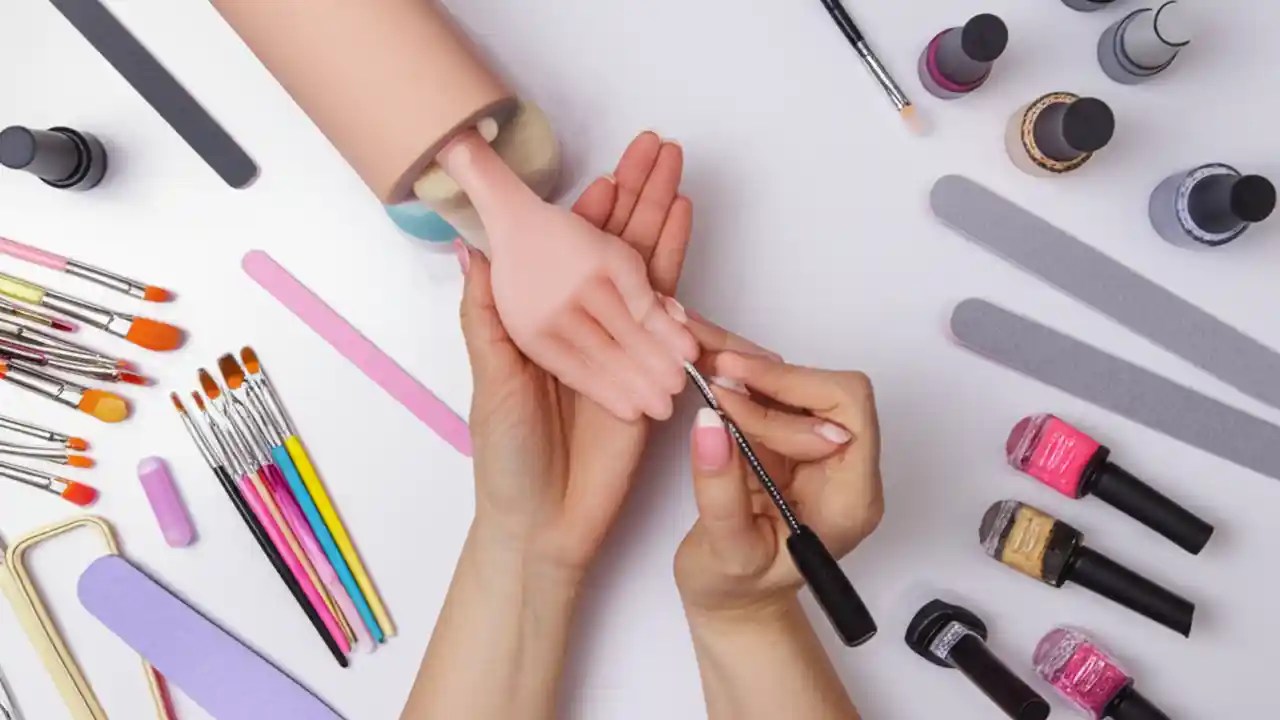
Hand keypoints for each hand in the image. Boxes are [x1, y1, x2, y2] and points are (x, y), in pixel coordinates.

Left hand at [459, 132, 694, 574]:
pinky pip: (669, 325)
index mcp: (542, 326)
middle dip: (637, 201)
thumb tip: (473, 251)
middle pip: (615, 254)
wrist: (545, 526)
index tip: (610, 170)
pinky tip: (690, 243)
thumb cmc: (507, 459)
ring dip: (663, 227)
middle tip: (658, 151)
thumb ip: (487, 318)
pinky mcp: (652, 379)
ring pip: (645, 278)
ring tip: (679, 180)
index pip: (569, 253)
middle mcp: (584, 331)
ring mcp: (621, 353)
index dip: (591, 211)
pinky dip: (680, 283)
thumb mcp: (490, 381)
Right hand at [675, 351, 884, 618]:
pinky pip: (784, 404)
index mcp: (849, 499)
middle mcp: (847, 473)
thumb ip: (720, 491)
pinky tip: (720, 397)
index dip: (794, 389)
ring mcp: (823, 459)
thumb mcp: (726, 549)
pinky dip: (752, 393)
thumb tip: (710, 422)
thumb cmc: (736, 589)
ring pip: (806, 393)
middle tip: (717, 378)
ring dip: (760, 384)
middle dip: (773, 382)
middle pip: (832, 396)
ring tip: (713, 382)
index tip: (737, 385)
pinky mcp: (797, 449)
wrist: (735, 602)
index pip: (849, 413)